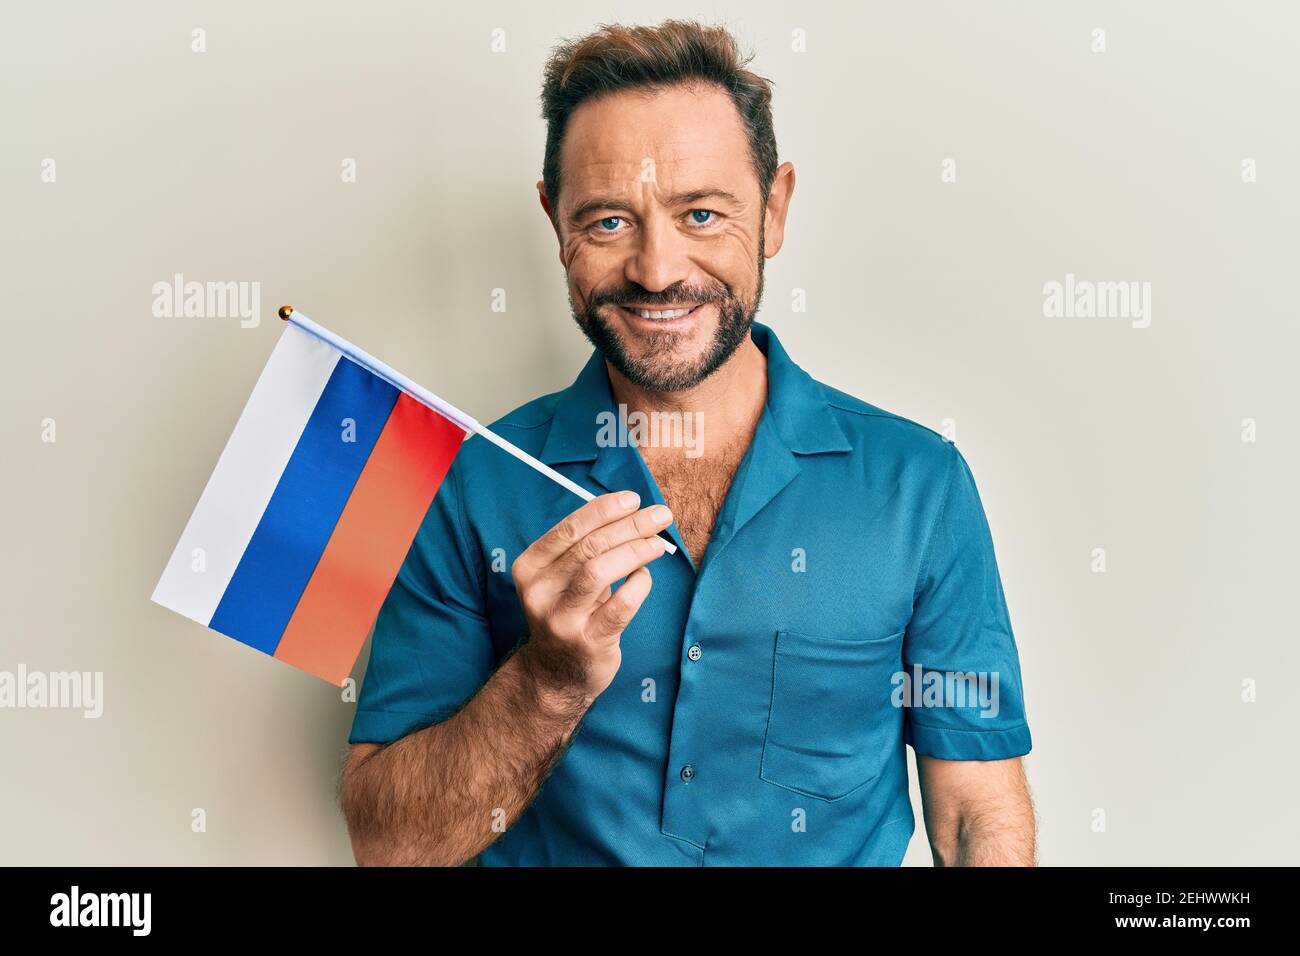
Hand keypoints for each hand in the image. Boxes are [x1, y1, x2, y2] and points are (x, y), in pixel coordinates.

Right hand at [512, 491, 673, 702]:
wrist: (555, 672)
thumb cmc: (568, 611)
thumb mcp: (561, 578)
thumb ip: (584, 546)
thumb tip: (630, 509)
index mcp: (530, 567)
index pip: (570, 528)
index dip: (604, 509)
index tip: (633, 499)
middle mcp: (540, 592)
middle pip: (589, 546)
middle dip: (630, 526)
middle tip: (659, 515)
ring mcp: (562, 619)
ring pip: (600, 571)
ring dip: (635, 551)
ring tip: (658, 543)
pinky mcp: (588, 642)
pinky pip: (621, 605)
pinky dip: (639, 585)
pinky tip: (645, 576)